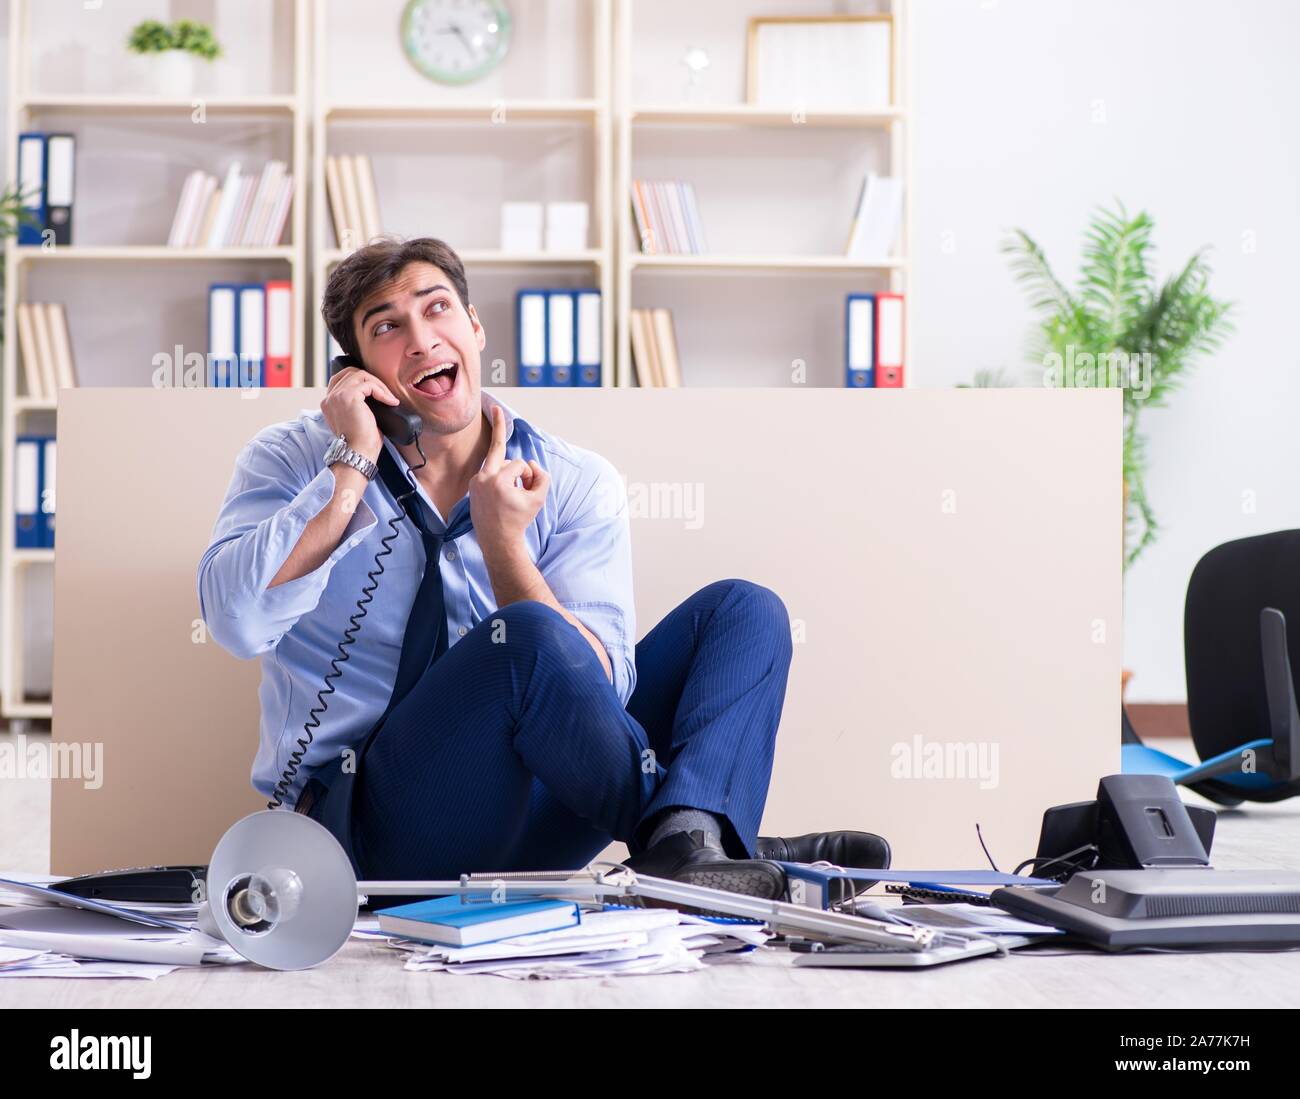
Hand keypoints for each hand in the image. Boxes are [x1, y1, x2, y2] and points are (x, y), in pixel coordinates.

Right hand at [320, 363, 397, 461]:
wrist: (358, 453)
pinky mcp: (348, 396)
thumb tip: (377, 395)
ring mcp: (337, 396)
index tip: (378, 392)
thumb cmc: (361, 443)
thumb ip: (359, 405)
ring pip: (360, 376)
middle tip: (385, 393)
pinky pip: (368, 384)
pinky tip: (390, 402)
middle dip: (370, 380)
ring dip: (378, 385)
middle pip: (350, 372)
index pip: (342, 379)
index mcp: (329, 403)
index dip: (361, 381)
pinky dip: (382, 391)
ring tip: (389, 398)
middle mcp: (330, 398)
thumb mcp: (357, 419)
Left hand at [469, 405, 548, 556]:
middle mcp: (483, 479)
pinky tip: (499, 488)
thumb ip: (541, 476)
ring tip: (511, 494)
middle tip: (499, 422)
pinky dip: (498, 480)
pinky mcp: (472, 488)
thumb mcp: (539, 499)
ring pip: (496, 466)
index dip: (529, 475)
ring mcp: (475, 483)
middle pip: (500, 453)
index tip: (529, 486)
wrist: (498, 541)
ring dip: (508, 475)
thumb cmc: (518, 520)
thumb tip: (531, 464)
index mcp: (498, 481)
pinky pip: (488, 475)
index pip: (519, 464)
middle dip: (506, 446)